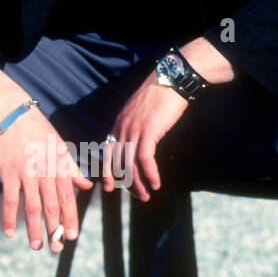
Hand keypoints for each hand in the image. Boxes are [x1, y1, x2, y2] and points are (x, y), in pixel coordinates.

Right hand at [0, 107, 92, 251]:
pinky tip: (11, 233)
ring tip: (37, 246)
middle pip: (51, 205)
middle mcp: (45, 172)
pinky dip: (10, 217)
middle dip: (54, 229)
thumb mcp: (60, 148)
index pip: (67, 198)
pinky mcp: (8, 173)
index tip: (72, 237)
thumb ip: (72, 170)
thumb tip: (86, 187)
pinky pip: (10, 199)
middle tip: (56, 249)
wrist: (14, 114)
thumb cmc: (39, 132)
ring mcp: (26, 173)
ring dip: (34, 228)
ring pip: (32, 206)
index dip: (69, 218)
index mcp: (59, 167)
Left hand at [102, 75, 188, 200]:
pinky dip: (150, 174)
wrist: (170, 79)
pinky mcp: (148, 132)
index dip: (107, 172)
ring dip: (139, 184)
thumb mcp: (140, 112)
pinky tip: (156, 183)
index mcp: (118, 125)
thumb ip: (135, 127)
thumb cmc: (159, 95)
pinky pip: (145, 159)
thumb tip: (139, 141)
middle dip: (127, 184)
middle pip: (118, 163)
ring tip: (146, 195)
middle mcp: (122, 129)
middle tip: (138, 196)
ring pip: (130, 165)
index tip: (110, 188)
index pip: (107, 153)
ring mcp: (134, 130)